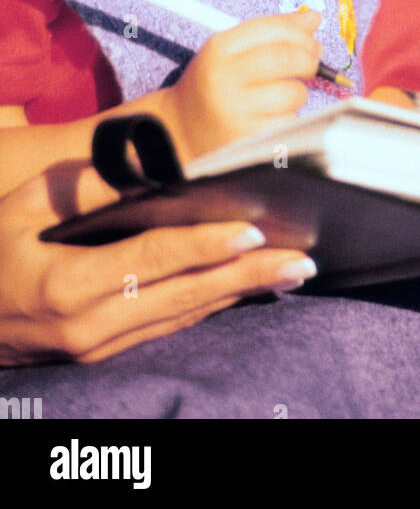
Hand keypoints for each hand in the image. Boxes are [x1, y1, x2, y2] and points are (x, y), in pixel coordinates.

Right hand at [0, 166, 315, 366]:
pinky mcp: (108, 353)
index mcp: (69, 284)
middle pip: (183, 294)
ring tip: (289, 271)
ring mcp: (101, 346)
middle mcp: (91, 324)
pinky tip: (246, 288)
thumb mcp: (20, 206)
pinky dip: (211, 305)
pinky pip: (169, 325)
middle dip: (245, 275)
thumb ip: (82, 184)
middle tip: (298, 258)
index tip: (252, 229)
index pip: (152, 259)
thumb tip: (141, 160)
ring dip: (239, 293)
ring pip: (184, 315)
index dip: (204, 245)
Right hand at [159, 11, 321, 162]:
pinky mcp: (248, 140)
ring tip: (282, 94)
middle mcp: (224, 79)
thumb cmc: (215, 83)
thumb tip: (313, 18)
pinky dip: (288, 117)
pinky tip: (272, 115)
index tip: (311, 38)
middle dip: (308, 59)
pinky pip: (288, 121)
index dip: (300, 32)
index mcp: (219, 50)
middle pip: (285, 59)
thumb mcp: (231, 50)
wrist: (182, 129)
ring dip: (298, 92)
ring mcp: (236, 112)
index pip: (270, 29)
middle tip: (310, 63)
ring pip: (293, 94)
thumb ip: (271, 31)